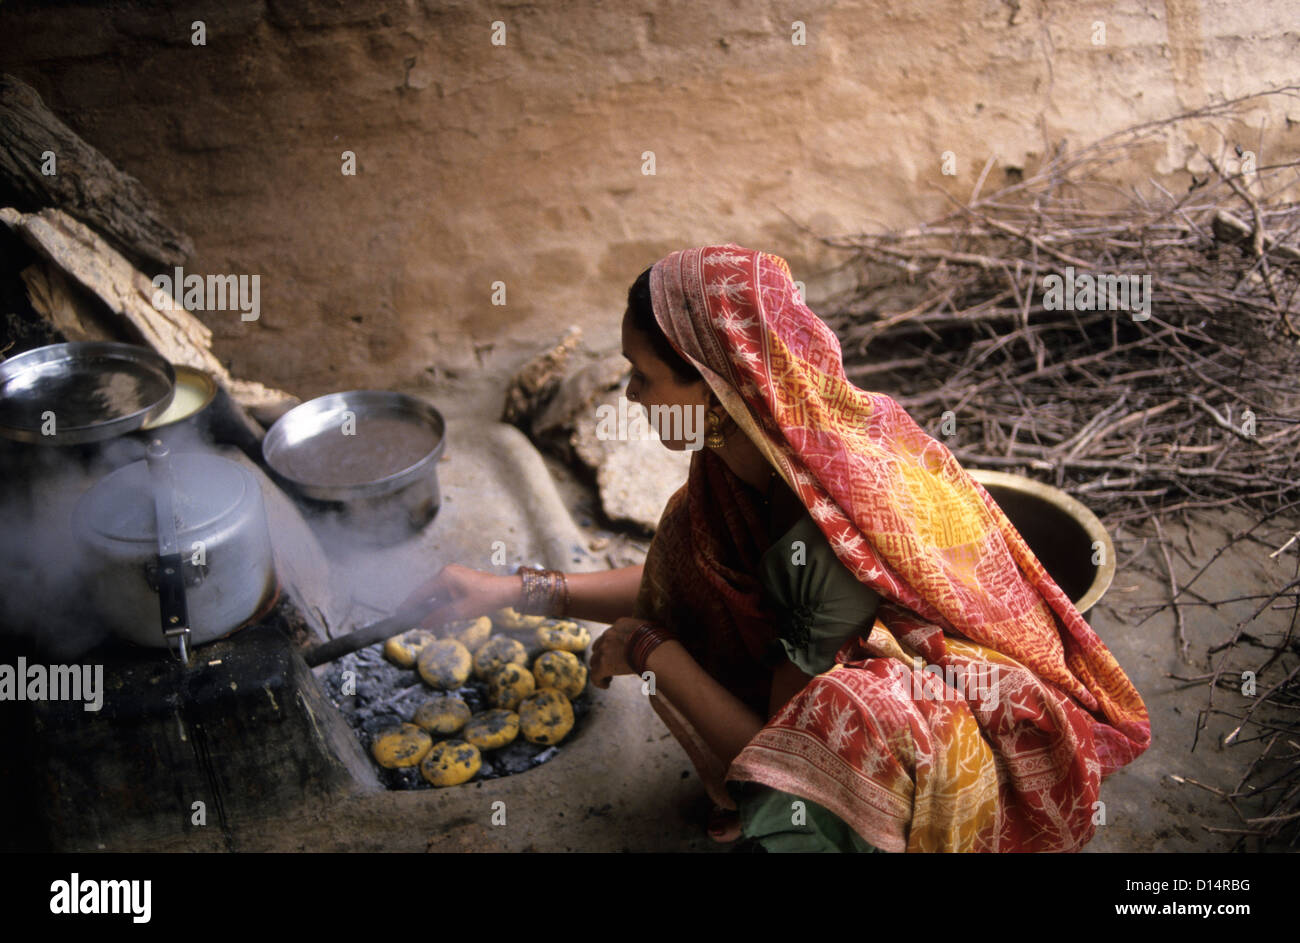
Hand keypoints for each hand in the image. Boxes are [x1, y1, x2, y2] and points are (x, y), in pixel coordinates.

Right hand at [397, 563, 514, 629]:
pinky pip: (445, 591)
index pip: (421, 592)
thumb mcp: (459, 611)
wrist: (507, 591)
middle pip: (427, 591)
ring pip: (436, 592)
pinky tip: (437, 613)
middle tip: (408, 619)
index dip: (409, 604)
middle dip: (419, 606)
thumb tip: (421, 624)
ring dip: (430, 606)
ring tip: (422, 620)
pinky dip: (440, 602)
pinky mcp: (461, 579)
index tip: (399, 614)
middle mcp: (447, 572)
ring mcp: (454, 574)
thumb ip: (438, 617)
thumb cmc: (485, 599)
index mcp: (444, 576)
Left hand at [590, 616, 652, 688]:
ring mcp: (605, 648)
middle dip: (603, 656)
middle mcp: (609, 634)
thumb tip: (650, 643)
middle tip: (612, 666)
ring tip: (609, 678)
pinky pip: (595, 675)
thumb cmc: (660, 642)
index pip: (609, 634)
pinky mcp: (604, 664)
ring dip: (600, 669)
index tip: (618, 655)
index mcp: (620, 624)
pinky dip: (598, 681)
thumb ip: (643, 634)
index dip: (611, 646)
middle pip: (598, 647)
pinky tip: (606, 685)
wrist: (656, 650)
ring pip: (594, 661)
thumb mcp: (650, 631)